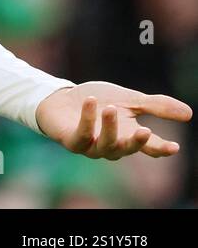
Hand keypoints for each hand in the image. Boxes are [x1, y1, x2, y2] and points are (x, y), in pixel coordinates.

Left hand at [35, 81, 191, 158]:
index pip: (149, 147)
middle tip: (145, 130)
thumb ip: (155, 106)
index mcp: (129, 135)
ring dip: (109, 127)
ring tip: (111, 109)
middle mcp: (112, 145)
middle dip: (136, 142)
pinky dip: (87, 119)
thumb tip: (189, 113)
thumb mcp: (129, 99)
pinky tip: (91, 102)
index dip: (161, 148)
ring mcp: (92, 146)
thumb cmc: (97, 101)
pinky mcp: (72, 142)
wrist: (62, 98)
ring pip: (105, 145)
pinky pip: (81, 135)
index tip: (174, 147)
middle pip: (127, 149)